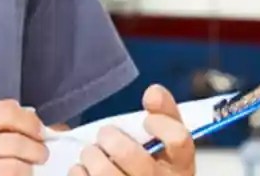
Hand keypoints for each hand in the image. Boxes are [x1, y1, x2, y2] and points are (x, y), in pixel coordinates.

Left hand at [69, 84, 196, 175]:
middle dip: (110, 138)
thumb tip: (154, 91)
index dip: (160, 123)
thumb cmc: (150, 168)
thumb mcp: (165, 145)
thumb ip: (164, 115)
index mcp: (180, 168)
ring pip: (104, 172)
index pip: (178, 140)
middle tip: (106, 136)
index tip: (147, 121)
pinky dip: (79, 172)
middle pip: (131, 155)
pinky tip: (85, 172)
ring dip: (91, 156)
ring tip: (92, 154)